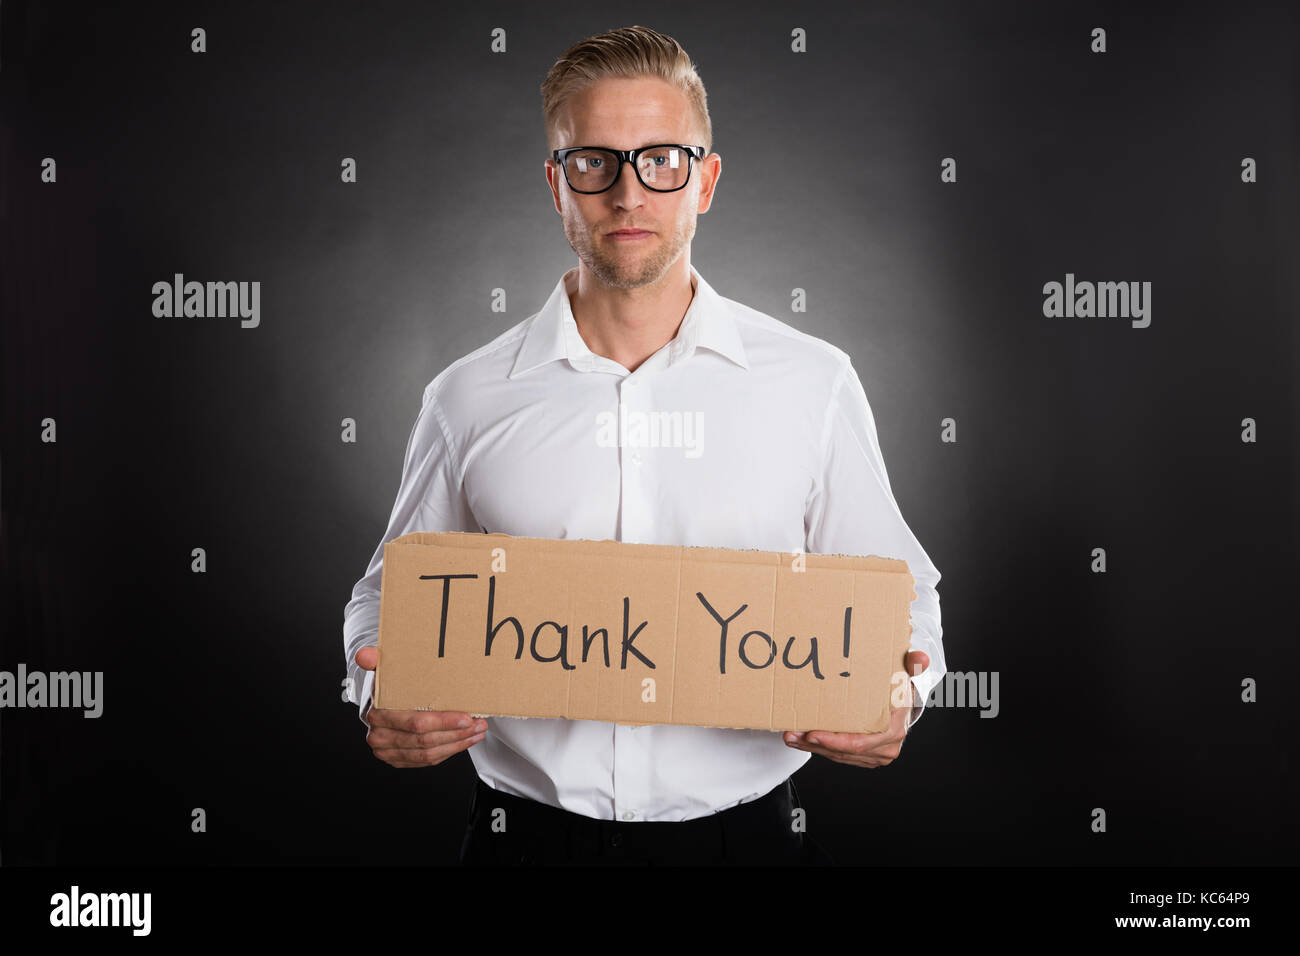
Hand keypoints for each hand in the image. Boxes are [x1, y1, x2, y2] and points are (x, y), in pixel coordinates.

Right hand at [354, 646, 487, 767]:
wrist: (378, 701)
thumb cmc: (387, 683)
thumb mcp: (383, 668)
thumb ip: (375, 659)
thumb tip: (364, 655)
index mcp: (376, 714)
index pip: (416, 723)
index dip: (444, 722)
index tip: (467, 717)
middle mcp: (378, 736)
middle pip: (425, 741)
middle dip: (457, 734)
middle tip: (479, 724)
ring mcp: (386, 751)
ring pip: (428, 754)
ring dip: (457, 744)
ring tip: (477, 732)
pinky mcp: (396, 759)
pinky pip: (426, 761)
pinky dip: (448, 752)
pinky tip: (464, 741)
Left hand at [782, 650, 928, 767]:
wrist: (904, 702)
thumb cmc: (900, 687)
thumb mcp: (906, 673)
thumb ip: (914, 664)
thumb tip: (920, 657)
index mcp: (893, 730)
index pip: (860, 743)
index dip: (835, 741)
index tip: (813, 733)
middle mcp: (885, 748)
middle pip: (844, 752)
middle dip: (815, 744)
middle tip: (791, 734)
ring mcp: (874, 755)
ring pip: (837, 756)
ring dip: (811, 748)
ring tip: (790, 736)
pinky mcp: (863, 757)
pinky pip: (837, 755)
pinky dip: (818, 748)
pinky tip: (800, 739)